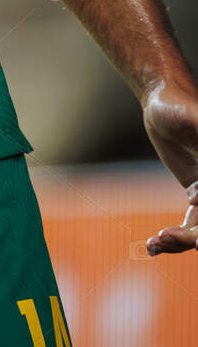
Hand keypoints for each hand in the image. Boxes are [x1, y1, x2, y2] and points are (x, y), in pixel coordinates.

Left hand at [142, 84, 197, 254]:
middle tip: (168, 238)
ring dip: (181, 242)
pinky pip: (190, 223)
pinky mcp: (196, 194)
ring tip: (156, 243)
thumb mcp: (193, 118)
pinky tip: (152, 246)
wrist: (161, 99)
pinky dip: (174, 237)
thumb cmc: (178, 105)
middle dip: (194, 237)